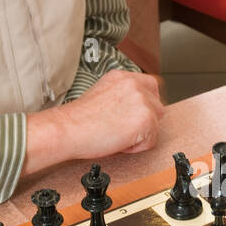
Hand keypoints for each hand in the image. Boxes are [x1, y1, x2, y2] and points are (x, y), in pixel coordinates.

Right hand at [22, 70, 163, 179]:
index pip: (151, 87)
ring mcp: (141, 100)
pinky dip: (136, 147)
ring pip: (155, 125)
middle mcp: (134, 84)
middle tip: (123, 129)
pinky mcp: (145, 119)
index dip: (146, 105)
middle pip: (157, 107)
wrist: (68, 129)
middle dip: (145, 121)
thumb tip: (133, 110)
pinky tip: (118, 142)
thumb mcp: (102, 94)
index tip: (136, 116)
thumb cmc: (79, 119)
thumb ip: (122, 96)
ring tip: (117, 135)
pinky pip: (151, 140)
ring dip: (139, 135)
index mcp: (122, 77)